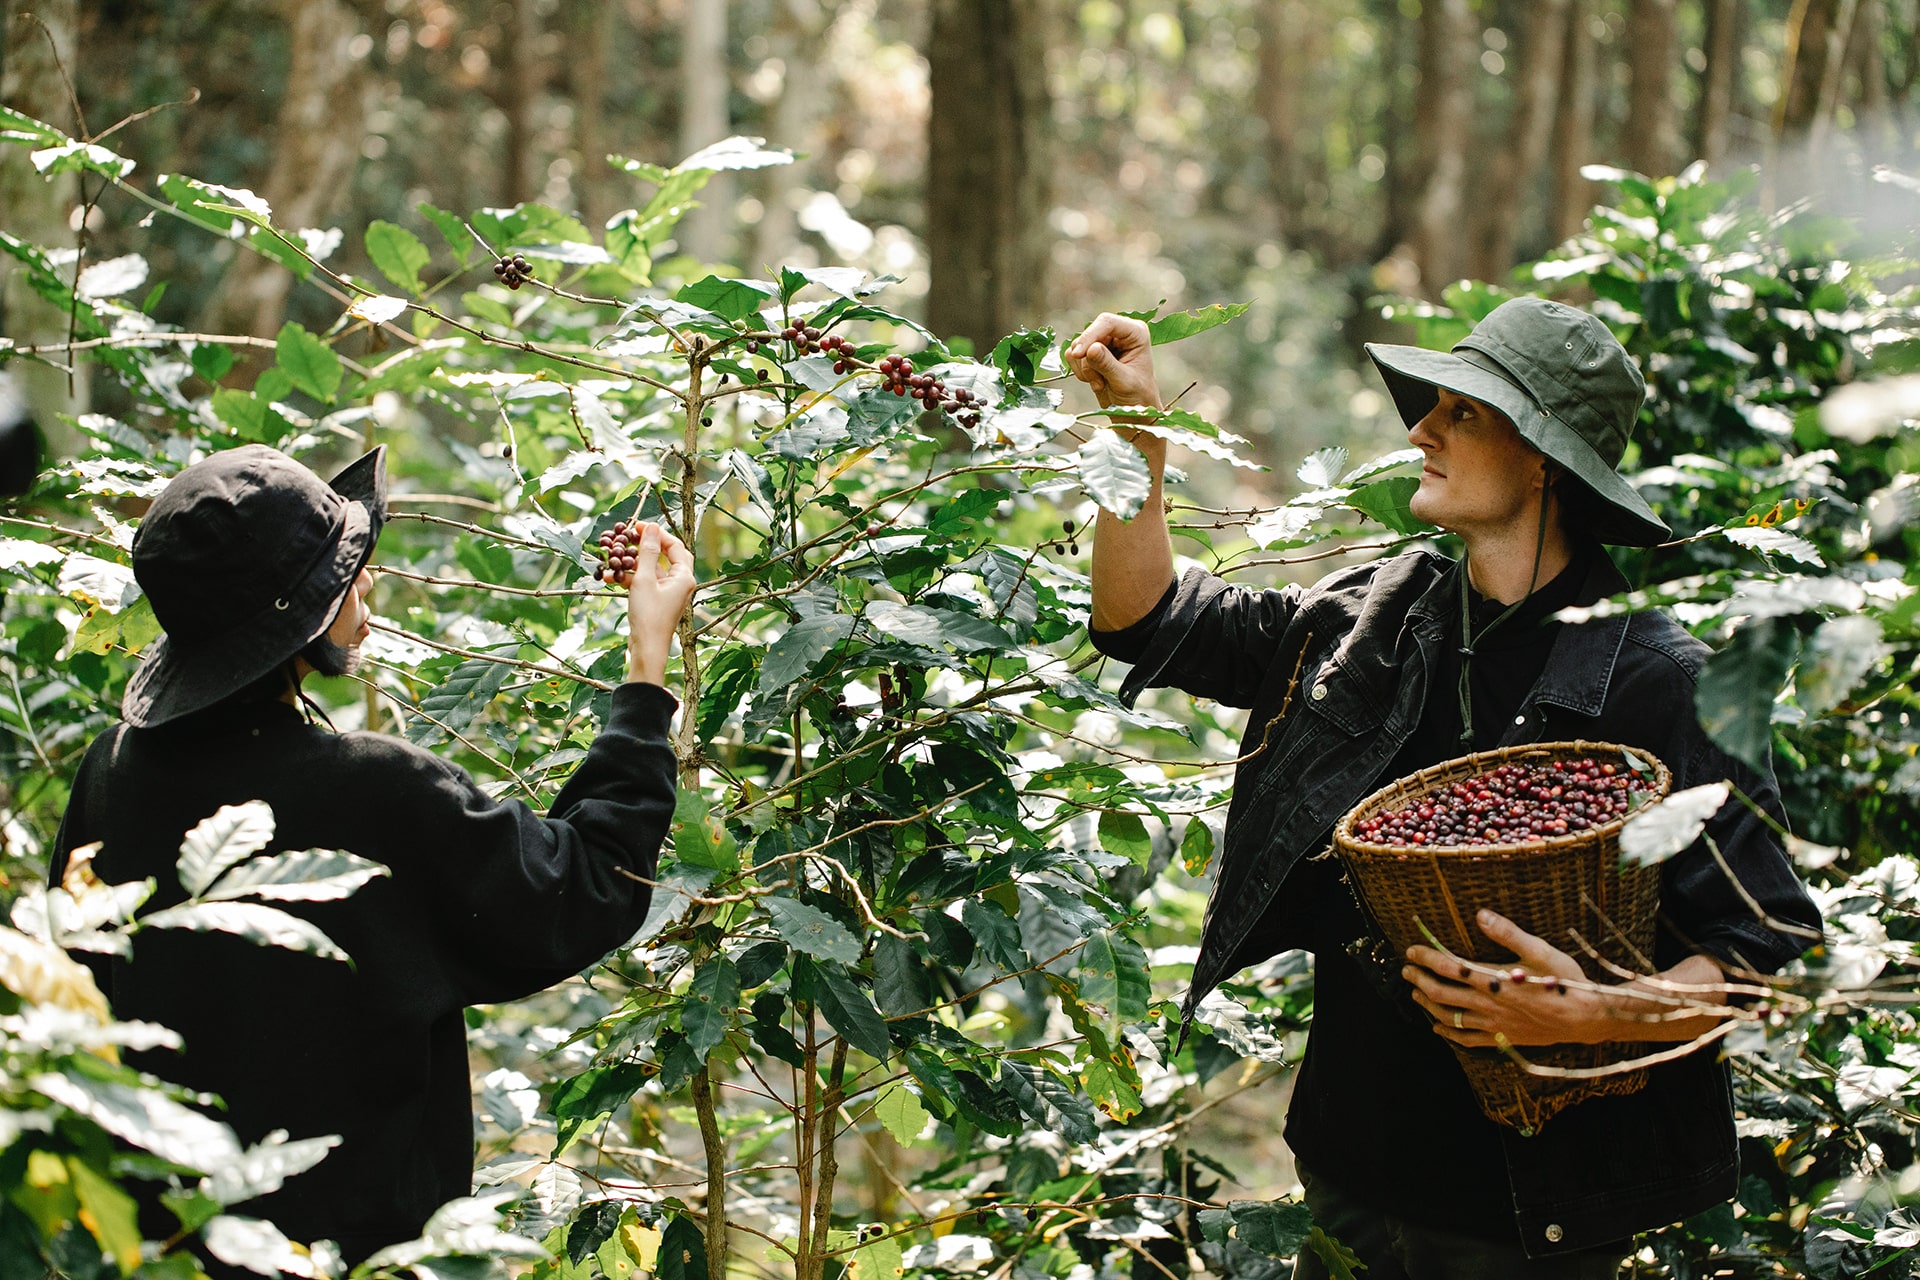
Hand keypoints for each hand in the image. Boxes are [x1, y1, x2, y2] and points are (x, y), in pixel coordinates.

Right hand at [624, 522, 696, 687]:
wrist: (646, 649)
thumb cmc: (648, 616)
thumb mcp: (644, 579)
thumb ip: (647, 551)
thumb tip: (650, 527)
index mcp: (684, 577)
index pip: (675, 546)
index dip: (657, 533)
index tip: (638, 525)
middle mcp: (679, 583)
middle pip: (664, 556)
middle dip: (644, 546)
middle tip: (628, 535)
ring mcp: (667, 593)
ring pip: (649, 570)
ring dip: (630, 564)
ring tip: (613, 557)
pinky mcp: (655, 601)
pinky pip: (643, 583)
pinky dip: (628, 579)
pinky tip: (609, 577)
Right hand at [1065, 313, 1161, 410]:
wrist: (1132, 411)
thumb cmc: (1137, 396)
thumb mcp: (1124, 382)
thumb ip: (1107, 364)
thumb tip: (1090, 348)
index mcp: (1135, 332)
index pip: (1107, 322)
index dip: (1090, 336)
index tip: (1078, 354)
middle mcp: (1119, 333)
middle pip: (1089, 334)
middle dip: (1088, 360)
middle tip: (1097, 382)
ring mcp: (1104, 341)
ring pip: (1078, 346)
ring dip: (1085, 369)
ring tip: (1100, 384)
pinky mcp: (1091, 352)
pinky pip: (1072, 355)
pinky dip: (1079, 371)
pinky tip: (1094, 382)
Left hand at [1402, 909, 1606, 1048]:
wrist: (1586, 1018)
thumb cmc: (1565, 981)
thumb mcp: (1539, 951)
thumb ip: (1508, 933)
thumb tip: (1480, 915)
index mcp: (1494, 980)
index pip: (1449, 967)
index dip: (1426, 958)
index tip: (1411, 950)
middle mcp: (1488, 1005)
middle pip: (1441, 993)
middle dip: (1419, 980)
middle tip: (1406, 971)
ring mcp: (1494, 1025)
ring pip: (1449, 1018)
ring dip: (1428, 1005)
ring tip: (1415, 994)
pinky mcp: (1502, 1040)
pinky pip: (1467, 1041)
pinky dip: (1449, 1034)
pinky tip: (1439, 1029)